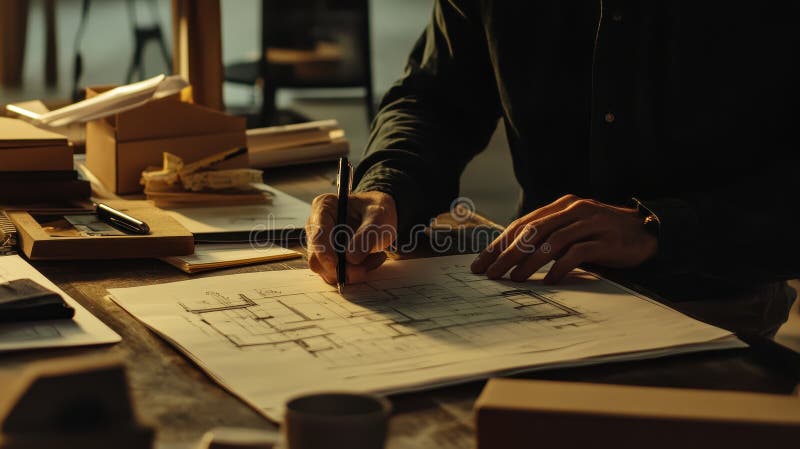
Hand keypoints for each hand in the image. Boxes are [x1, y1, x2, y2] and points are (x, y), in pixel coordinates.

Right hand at [305, 191, 397, 284]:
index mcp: (324, 207)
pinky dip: (356, 273)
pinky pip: (337, 275)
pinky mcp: (328, 260)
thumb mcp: (378, 217)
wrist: (381, 218)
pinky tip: (372, 260)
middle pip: (316, 258)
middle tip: (366, 265)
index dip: (324, 251)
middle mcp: (316, 227)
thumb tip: (351, 258)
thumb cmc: (377, 211)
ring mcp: (320, 246)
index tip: (336, 263)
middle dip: (341, 268)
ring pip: (327, 271)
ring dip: (353, 272)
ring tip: (377, 256)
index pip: (317, 233)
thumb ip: (366, 235)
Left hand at [470, 195, 657, 283]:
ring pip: (551, 242)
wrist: (646, 231)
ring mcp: (590, 223)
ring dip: (529, 262)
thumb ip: (549, 236)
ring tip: (514, 278)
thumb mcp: (574, 229)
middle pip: (532, 232)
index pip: (522, 224)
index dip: (500, 243)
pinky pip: (576, 253)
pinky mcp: (605, 239)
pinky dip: (560, 267)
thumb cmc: (604, 234)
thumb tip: (514, 256)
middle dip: (507, 253)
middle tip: (490, 272)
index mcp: (561, 205)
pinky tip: (550, 280)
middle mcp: (573, 210)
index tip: (482, 261)